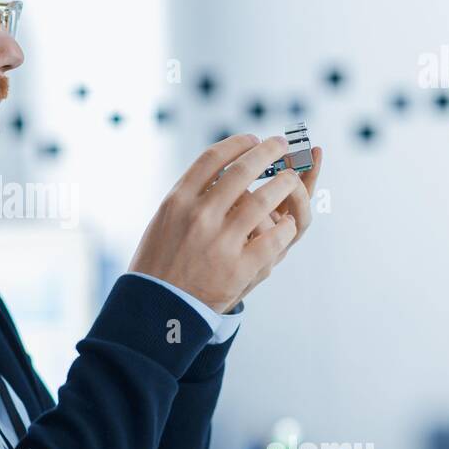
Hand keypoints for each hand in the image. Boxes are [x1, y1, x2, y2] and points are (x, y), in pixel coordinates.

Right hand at [129, 133, 307, 312]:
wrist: (156, 309)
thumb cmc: (158, 264)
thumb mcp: (162, 222)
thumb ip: (188, 197)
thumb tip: (217, 171)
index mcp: (177, 201)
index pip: (212, 159)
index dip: (237, 144)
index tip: (252, 139)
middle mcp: (199, 216)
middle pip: (242, 171)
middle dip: (267, 152)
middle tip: (280, 144)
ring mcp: (220, 241)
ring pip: (264, 199)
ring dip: (284, 183)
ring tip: (292, 177)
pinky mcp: (239, 267)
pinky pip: (273, 238)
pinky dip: (285, 226)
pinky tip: (288, 221)